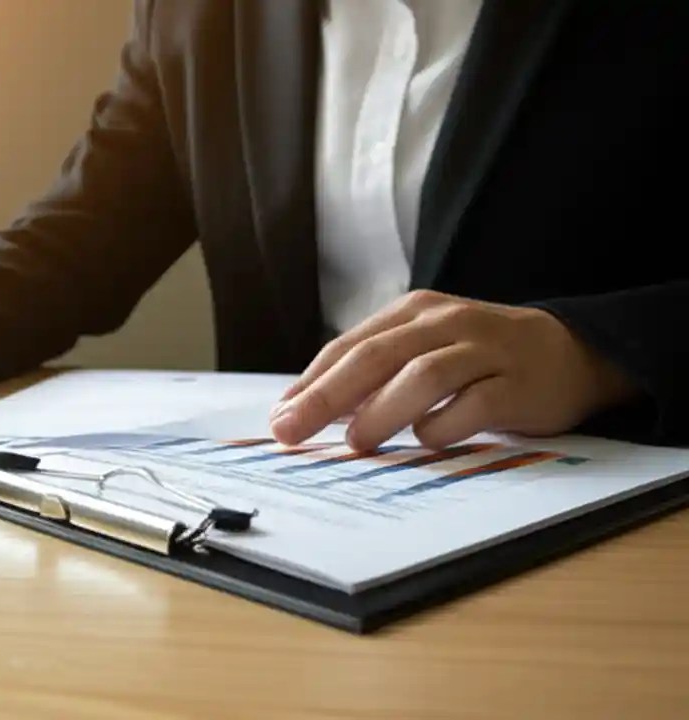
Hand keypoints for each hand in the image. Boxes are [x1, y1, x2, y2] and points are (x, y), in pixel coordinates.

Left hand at [269, 290, 635, 449]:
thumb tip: (309, 413)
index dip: (310, 383)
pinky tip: (427, 441)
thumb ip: (374, 375)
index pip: (349, 346)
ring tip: (357, 442)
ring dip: (383, 411)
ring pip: (423, 375)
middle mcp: (446, 323)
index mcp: (413, 312)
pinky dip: (445, 425)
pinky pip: (475, 404)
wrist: (570, 352)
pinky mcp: (518, 384)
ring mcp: (484, 350)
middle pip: (375, 356)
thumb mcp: (423, 351)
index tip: (280, 418)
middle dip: (327, 396)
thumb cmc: (478, 359)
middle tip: (293, 430)